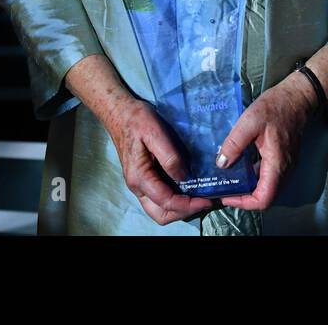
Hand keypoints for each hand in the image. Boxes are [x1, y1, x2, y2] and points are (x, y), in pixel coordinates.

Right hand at [102, 97, 215, 225]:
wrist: (120, 112)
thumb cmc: (137, 120)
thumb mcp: (155, 133)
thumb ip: (169, 157)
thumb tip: (184, 177)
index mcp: (139, 177)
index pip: (166, 202)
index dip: (188, 205)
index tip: (207, 200)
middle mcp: (138, 186)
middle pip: (161, 214)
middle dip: (184, 212)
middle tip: (205, 201)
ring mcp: (140, 184)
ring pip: (160, 209)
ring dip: (180, 208)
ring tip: (200, 196)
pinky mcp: (145, 178)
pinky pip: (160, 197)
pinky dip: (176, 199)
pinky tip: (190, 187)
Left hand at [214, 73, 315, 210]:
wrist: (297, 97)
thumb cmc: (275, 107)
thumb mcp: (249, 122)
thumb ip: (234, 144)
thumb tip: (221, 164)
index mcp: (277, 165)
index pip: (263, 199)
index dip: (244, 203)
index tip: (227, 196)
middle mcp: (284, 170)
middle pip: (265, 197)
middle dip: (244, 198)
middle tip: (225, 189)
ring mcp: (286, 166)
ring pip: (268, 188)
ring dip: (249, 188)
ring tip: (229, 180)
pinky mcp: (284, 160)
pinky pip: (270, 177)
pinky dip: (255, 178)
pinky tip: (241, 167)